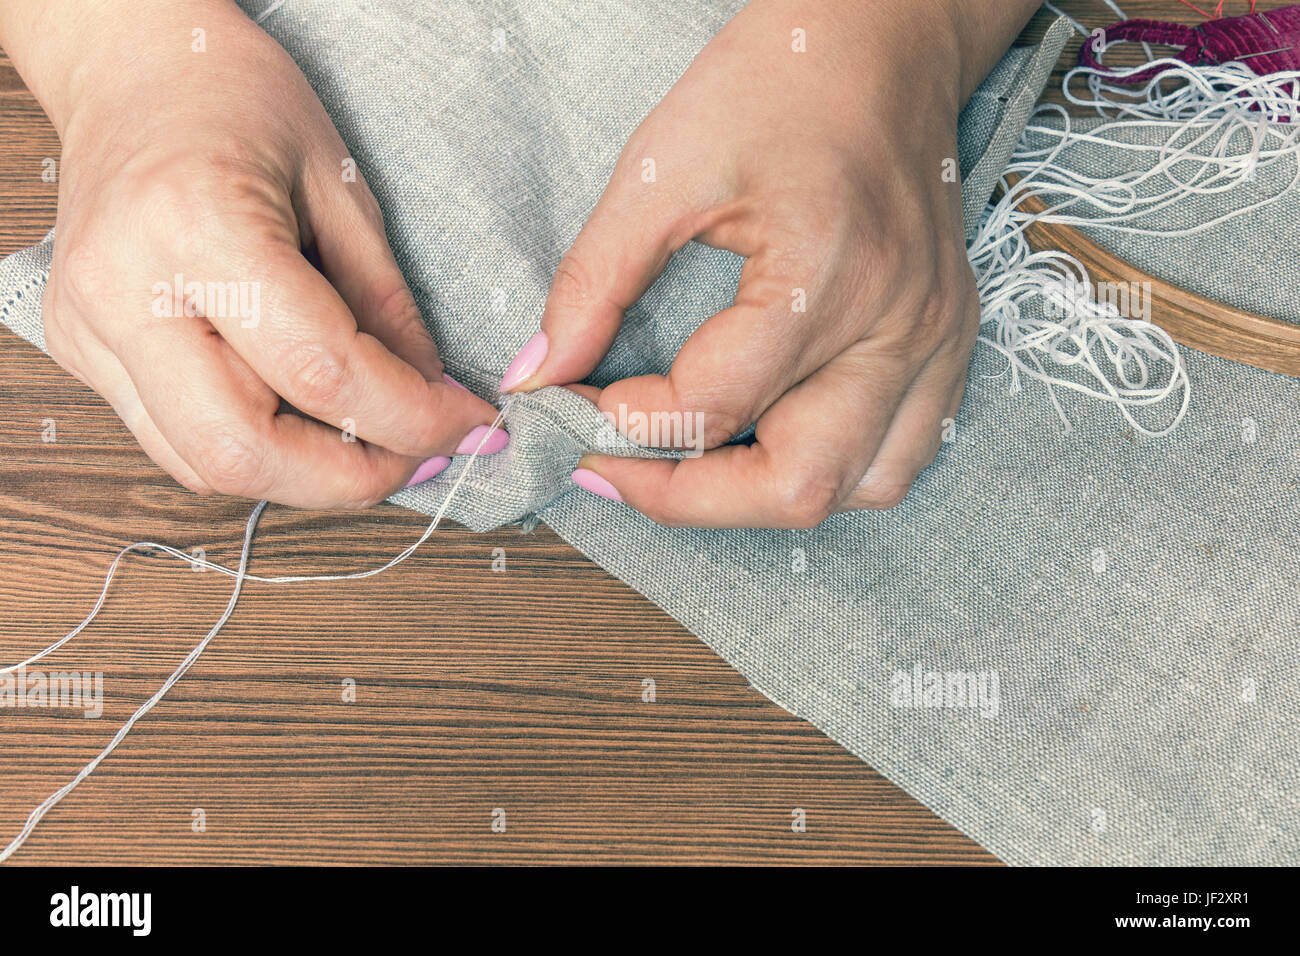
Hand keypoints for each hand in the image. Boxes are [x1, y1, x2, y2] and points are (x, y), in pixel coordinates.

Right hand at [5, 0, 503, 507]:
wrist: (131, 70)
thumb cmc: (236, 101)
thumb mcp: (342, 188)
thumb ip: (386, 307)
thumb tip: (432, 399)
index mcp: (195, 224)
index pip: (322, 371)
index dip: (414, 418)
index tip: (471, 426)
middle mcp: (123, 288)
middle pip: (242, 450)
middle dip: (351, 477)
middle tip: (423, 458)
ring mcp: (87, 326)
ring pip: (203, 464)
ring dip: (305, 476)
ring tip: (375, 443)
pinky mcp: (80, 348)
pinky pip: (174, 441)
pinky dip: (256, 451)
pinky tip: (308, 424)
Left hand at [503, 0, 1037, 527]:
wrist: (882, 40)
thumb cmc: (775, 83)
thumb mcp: (662, 170)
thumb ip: (593, 281)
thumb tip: (539, 375)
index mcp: (824, 274)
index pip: (709, 408)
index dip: (620, 425)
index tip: (570, 404)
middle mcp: (895, 325)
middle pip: (796, 485)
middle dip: (688, 499)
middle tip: (617, 470)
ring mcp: (934, 339)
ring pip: (861, 488)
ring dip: (765, 496)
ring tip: (694, 465)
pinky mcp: (948, 339)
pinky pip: (902, 452)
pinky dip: (836, 471)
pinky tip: (778, 438)